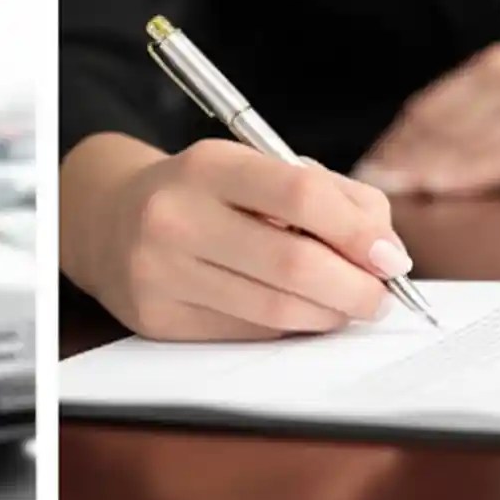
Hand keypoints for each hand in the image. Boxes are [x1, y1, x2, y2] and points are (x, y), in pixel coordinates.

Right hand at [61, 134, 409, 340]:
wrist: (109, 222)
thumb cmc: (204, 194)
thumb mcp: (256, 169)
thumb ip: (330, 196)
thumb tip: (384, 253)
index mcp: (208, 166)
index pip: (300, 195)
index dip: (358, 232)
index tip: (390, 258)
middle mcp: (175, 217)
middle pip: (293, 263)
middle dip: (354, 287)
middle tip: (379, 296)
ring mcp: (161, 272)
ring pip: (274, 310)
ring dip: (327, 315)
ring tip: (345, 306)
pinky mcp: (159, 319)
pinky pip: (247, 333)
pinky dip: (287, 328)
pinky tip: (296, 313)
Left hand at [354, 43, 499, 194]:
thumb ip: (475, 113)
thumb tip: (418, 150)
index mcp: (495, 67)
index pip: (426, 107)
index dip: (392, 140)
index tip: (367, 165)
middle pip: (435, 126)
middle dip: (397, 158)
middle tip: (369, 186)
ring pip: (459, 145)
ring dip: (420, 170)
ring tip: (393, 192)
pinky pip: (497, 161)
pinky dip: (462, 176)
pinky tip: (438, 188)